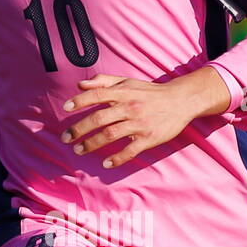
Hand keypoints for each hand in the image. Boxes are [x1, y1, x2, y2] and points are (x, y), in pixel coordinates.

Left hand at [59, 67, 232, 168]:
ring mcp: (139, 124)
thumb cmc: (149, 92)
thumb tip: (80, 85)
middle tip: (66, 138)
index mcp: (123, 92)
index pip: (97, 95)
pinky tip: (105, 163)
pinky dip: (117, 158)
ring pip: (110, 135)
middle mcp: (129, 107)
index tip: (65, 109)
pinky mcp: (149, 138)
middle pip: (99, 118)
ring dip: (92, 144)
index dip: (79, 101)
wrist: (180, 101)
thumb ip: (103, 82)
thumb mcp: (128, 82)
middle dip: (79, 129)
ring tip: (79, 150)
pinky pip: (130, 151)